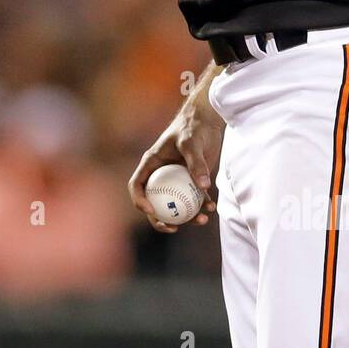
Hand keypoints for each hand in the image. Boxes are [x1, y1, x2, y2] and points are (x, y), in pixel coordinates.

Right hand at [128, 80, 223, 232]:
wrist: (208, 120)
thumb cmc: (194, 127)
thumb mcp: (191, 143)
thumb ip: (196, 163)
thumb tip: (203, 186)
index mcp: (151, 163)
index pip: (137, 185)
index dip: (139, 200)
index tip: (151, 210)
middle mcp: (161, 173)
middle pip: (154, 202)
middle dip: (160, 219)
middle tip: (172, 227)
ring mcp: (176, 178)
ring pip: (175, 204)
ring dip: (186, 216)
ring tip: (200, 220)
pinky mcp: (191, 180)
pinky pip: (193, 199)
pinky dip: (201, 205)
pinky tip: (211, 208)